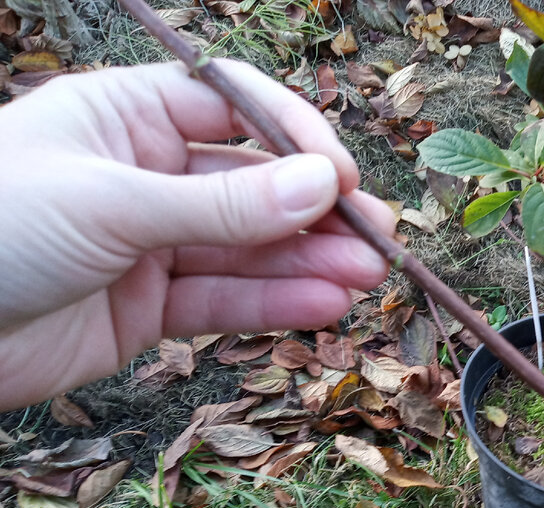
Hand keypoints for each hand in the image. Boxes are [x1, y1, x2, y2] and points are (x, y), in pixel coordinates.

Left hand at [0, 60, 394, 409]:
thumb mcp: (112, 204)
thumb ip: (221, 204)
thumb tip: (322, 186)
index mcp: (123, 117)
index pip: (232, 109)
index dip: (293, 138)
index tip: (342, 178)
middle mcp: (143, 175)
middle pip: (250, 185)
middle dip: (314, 212)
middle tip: (377, 237)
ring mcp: (149, 244)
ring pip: (245, 249)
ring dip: (306, 263)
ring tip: (366, 278)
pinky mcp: (148, 308)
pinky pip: (223, 300)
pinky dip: (272, 305)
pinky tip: (323, 306)